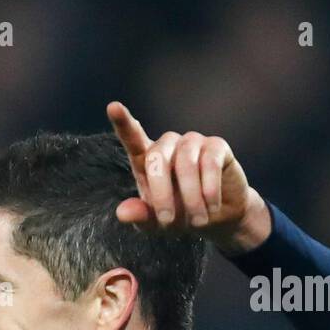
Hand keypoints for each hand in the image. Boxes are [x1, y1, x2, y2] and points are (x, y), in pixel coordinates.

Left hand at [106, 101, 270, 253]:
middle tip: (168, 222)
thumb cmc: (180, 216)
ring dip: (190, 197)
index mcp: (147, 160)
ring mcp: (192, 143)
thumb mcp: (156, 223)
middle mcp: (168, 146)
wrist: (216, 218)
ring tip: (197, 221)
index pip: (132, 138)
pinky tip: (211, 206)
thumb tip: (122, 212)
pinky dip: (210, 189)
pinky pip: (210, 163)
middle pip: (157, 158)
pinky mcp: (217, 146)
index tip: (112, 107)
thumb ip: (140, 216)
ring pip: (186, 163)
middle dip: (161, 194)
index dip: (123, 122)